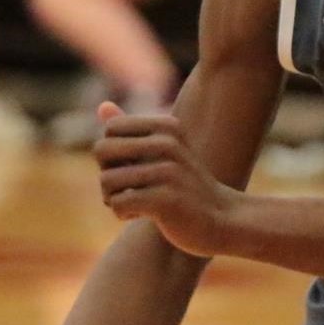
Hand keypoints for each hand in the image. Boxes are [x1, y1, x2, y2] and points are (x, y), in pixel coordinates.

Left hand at [94, 102, 239, 258]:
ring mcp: (168, 172)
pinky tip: (143, 215)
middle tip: (126, 188)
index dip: (112, 152)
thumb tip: (102, 105)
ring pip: (106, 180)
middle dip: (106, 173)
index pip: (111, 129)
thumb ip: (131, 130)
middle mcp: (168, 144)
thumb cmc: (184, 185)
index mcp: (167, 126)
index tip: (130, 166)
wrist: (221, 218)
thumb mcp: (162, 151)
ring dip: (112, 198)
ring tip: (134, 203)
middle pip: (102, 151)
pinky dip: (123, 213)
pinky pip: (118, 203)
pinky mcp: (166, 200)